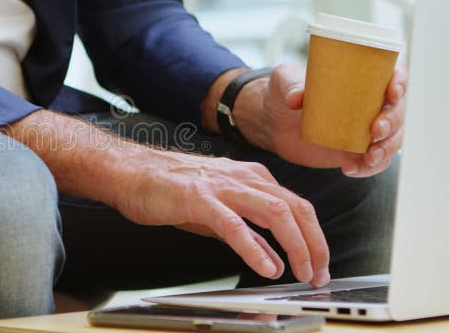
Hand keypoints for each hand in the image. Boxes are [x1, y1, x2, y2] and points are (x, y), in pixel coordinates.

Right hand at [113, 149, 329, 286]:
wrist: (130, 172)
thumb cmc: (168, 188)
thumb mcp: (217, 211)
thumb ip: (248, 231)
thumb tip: (273, 256)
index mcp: (250, 178)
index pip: (297, 206)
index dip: (314, 238)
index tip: (318, 265)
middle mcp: (243, 178)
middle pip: (295, 208)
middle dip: (314, 244)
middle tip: (318, 274)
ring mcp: (222, 187)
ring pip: (275, 212)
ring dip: (296, 246)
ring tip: (302, 272)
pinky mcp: (199, 199)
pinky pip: (234, 225)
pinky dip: (255, 249)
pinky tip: (266, 267)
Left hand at [247, 63, 406, 176]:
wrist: (273, 122)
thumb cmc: (282, 92)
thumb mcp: (283, 81)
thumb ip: (290, 86)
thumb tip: (296, 99)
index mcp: (361, 78)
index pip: (393, 75)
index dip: (400, 82)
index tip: (393, 92)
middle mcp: (370, 104)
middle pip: (397, 111)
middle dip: (394, 122)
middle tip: (376, 130)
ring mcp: (365, 130)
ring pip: (392, 139)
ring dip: (387, 149)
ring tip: (369, 157)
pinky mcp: (355, 152)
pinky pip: (372, 163)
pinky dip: (368, 169)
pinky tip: (349, 170)